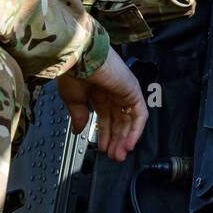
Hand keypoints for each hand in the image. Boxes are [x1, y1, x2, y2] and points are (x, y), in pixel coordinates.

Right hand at [57, 47, 147, 161]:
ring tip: (119, 154)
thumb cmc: (73, 71)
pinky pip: (139, 114)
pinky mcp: (133, 91)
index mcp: (98, 92)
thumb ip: (79, 116)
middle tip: (113, 156)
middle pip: (119, 121)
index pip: (106, 117)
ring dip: (125, 138)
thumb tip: (79, 131)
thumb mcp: (73, 99)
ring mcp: (124, 91)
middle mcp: (113, 92)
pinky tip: (129, 143)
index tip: (102, 148)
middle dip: (116, 140)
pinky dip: (136, 130)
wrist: (79, 57)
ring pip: (129, 119)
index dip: (104, 134)